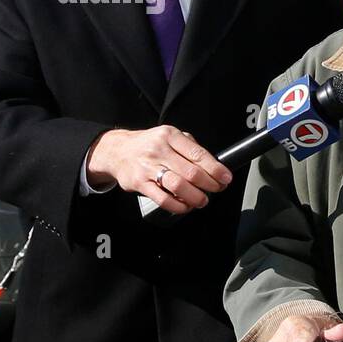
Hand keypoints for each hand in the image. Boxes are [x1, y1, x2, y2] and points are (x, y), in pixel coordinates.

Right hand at [86, 125, 232, 213]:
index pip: (199, 154)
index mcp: (170, 136)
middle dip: (210, 185)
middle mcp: (159, 150)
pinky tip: (185, 205)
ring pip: (179, 186)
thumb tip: (213, 165)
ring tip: (202, 200)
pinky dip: (178, 206)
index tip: (226, 178)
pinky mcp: (140, 183)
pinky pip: (163, 199)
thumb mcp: (169, 136)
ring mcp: (148, 167)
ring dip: (196, 197)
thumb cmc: (149, 145)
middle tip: (217, 189)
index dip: (216, 169)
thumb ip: (190, 146)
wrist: (117, 151)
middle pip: (192, 172)